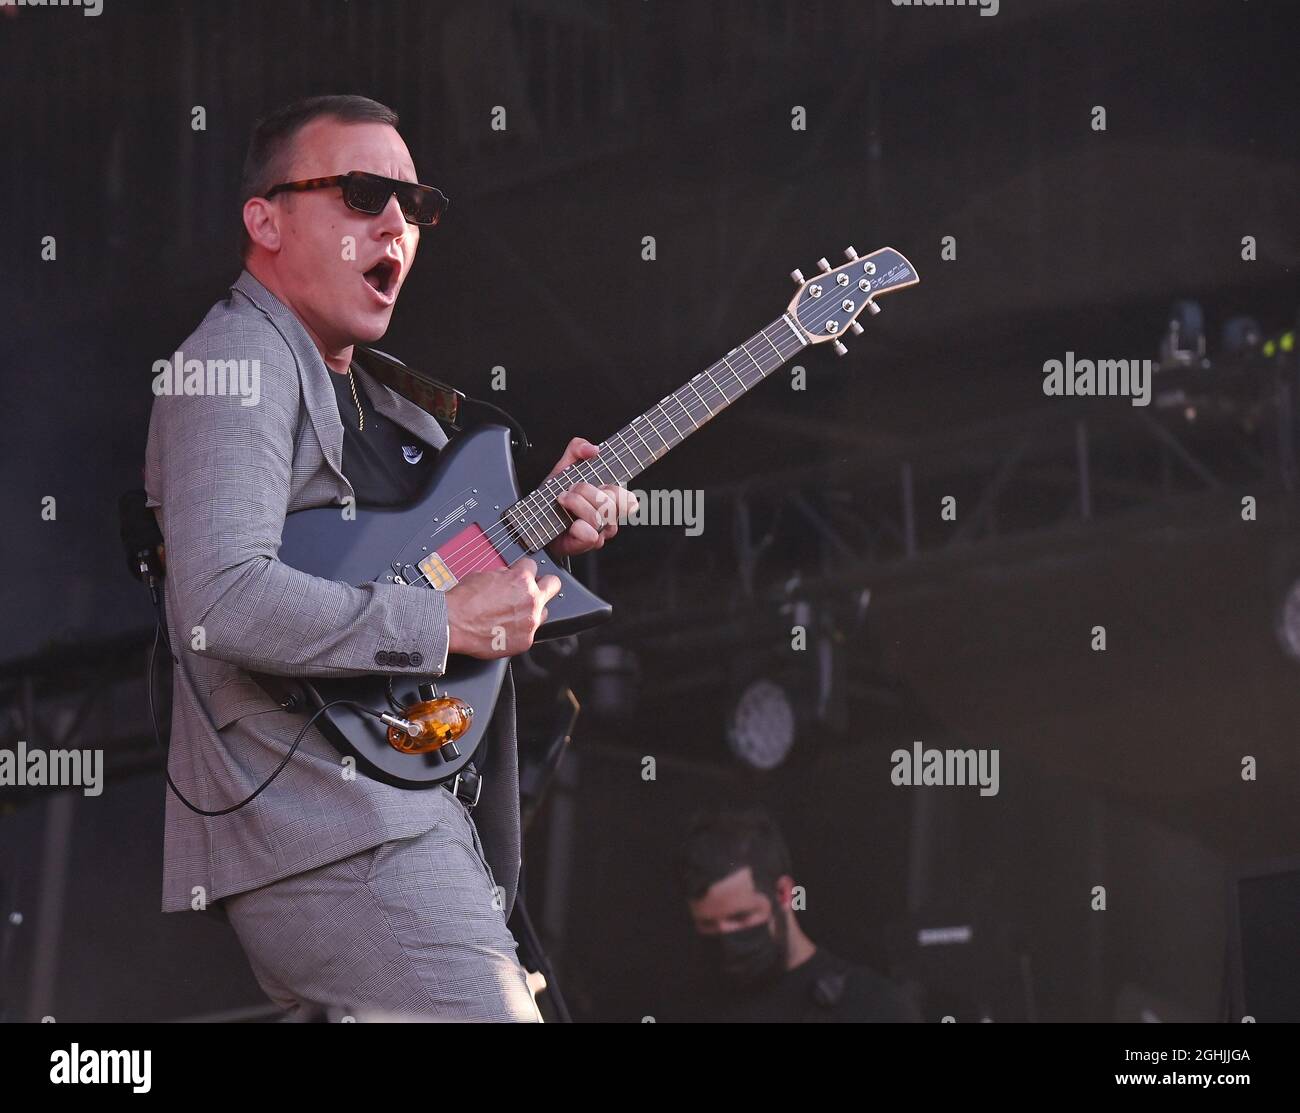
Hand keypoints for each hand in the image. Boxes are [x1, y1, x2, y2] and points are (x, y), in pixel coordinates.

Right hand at [444, 558, 559, 658]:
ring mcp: (530, 621)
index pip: (533, 566)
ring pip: (544, 611)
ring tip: (515, 614)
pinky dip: (520, 630)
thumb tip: (508, 575)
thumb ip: (503, 575)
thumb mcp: (483, 575)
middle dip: (544, 584)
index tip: (521, 575)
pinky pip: (530, 632)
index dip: (524, 570)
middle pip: (553, 584)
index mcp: (520, 579)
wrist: (452, 624)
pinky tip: (506, 629)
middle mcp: (530, 599)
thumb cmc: (463, 601)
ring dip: (533, 610)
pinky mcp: (525, 640)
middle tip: (534, 589)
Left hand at [545, 437, 638, 558]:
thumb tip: (593, 449)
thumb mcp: (564, 467)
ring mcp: (599, 533)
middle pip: (613, 503)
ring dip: (578, 505)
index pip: (628, 499)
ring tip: (563, 501)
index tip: (602, 486)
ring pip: (601, 518)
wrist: (535, 519)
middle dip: (586, 491)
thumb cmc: (554, 496)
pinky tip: (568, 523)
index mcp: (608, 499)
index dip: (621, 493)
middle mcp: (608, 518)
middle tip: (569, 490)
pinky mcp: (585, 544)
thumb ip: (577, 449)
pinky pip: (590, 535)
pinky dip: (577, 526)